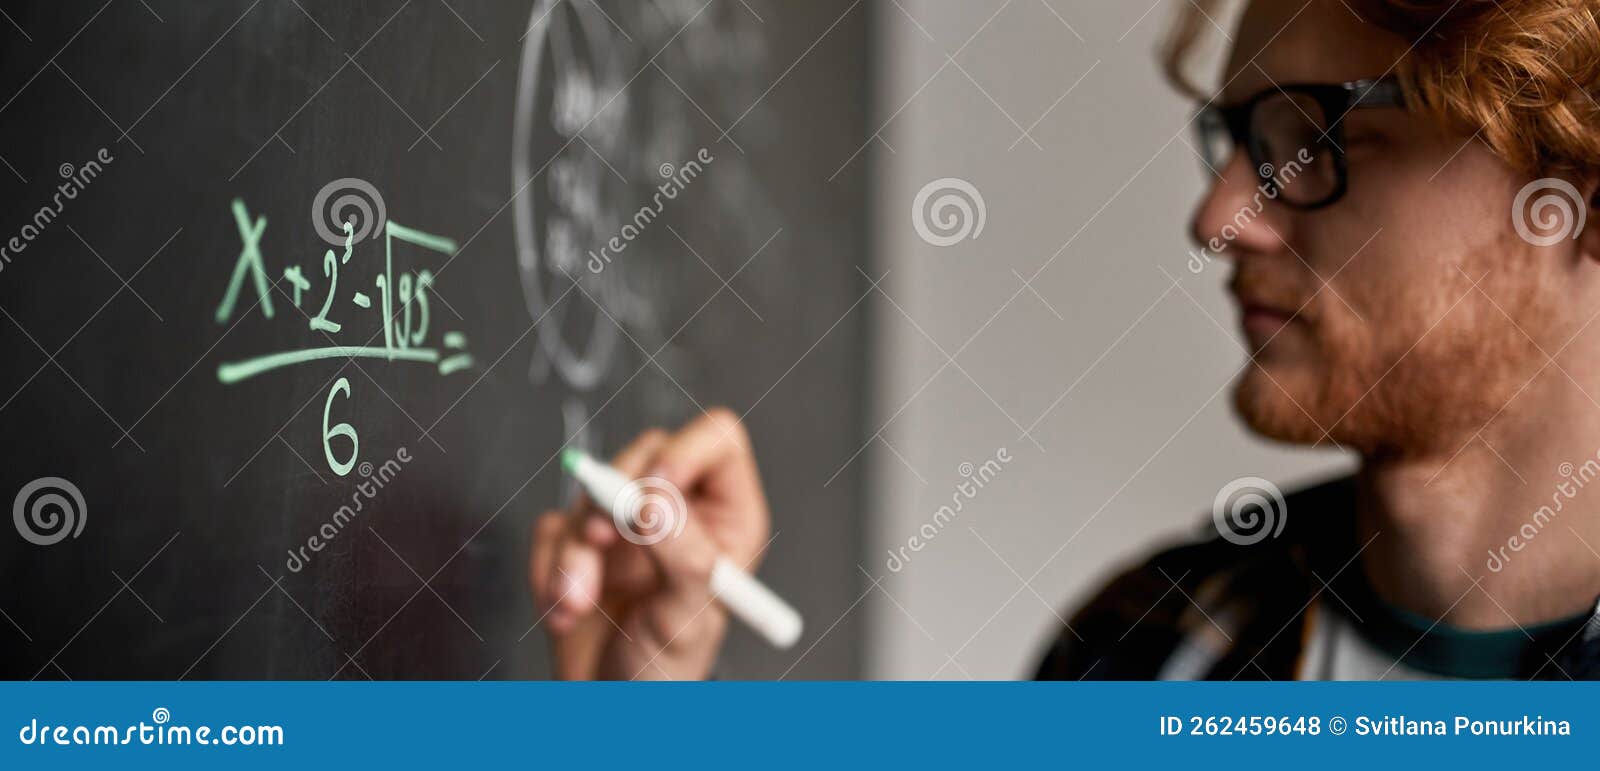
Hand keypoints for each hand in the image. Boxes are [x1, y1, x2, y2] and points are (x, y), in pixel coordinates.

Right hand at [529, 408, 769, 679]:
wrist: (609, 712)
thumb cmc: (667, 673)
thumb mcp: (687, 615)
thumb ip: (682, 553)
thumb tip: (657, 500)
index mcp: (727, 518)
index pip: (718, 441)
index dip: (685, 450)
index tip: (651, 486)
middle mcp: (680, 513)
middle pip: (644, 454)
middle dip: (611, 503)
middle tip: (597, 542)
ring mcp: (628, 527)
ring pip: (591, 492)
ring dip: (573, 551)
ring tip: (577, 603)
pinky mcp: (580, 544)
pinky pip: (552, 527)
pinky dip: (548, 568)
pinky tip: (566, 610)